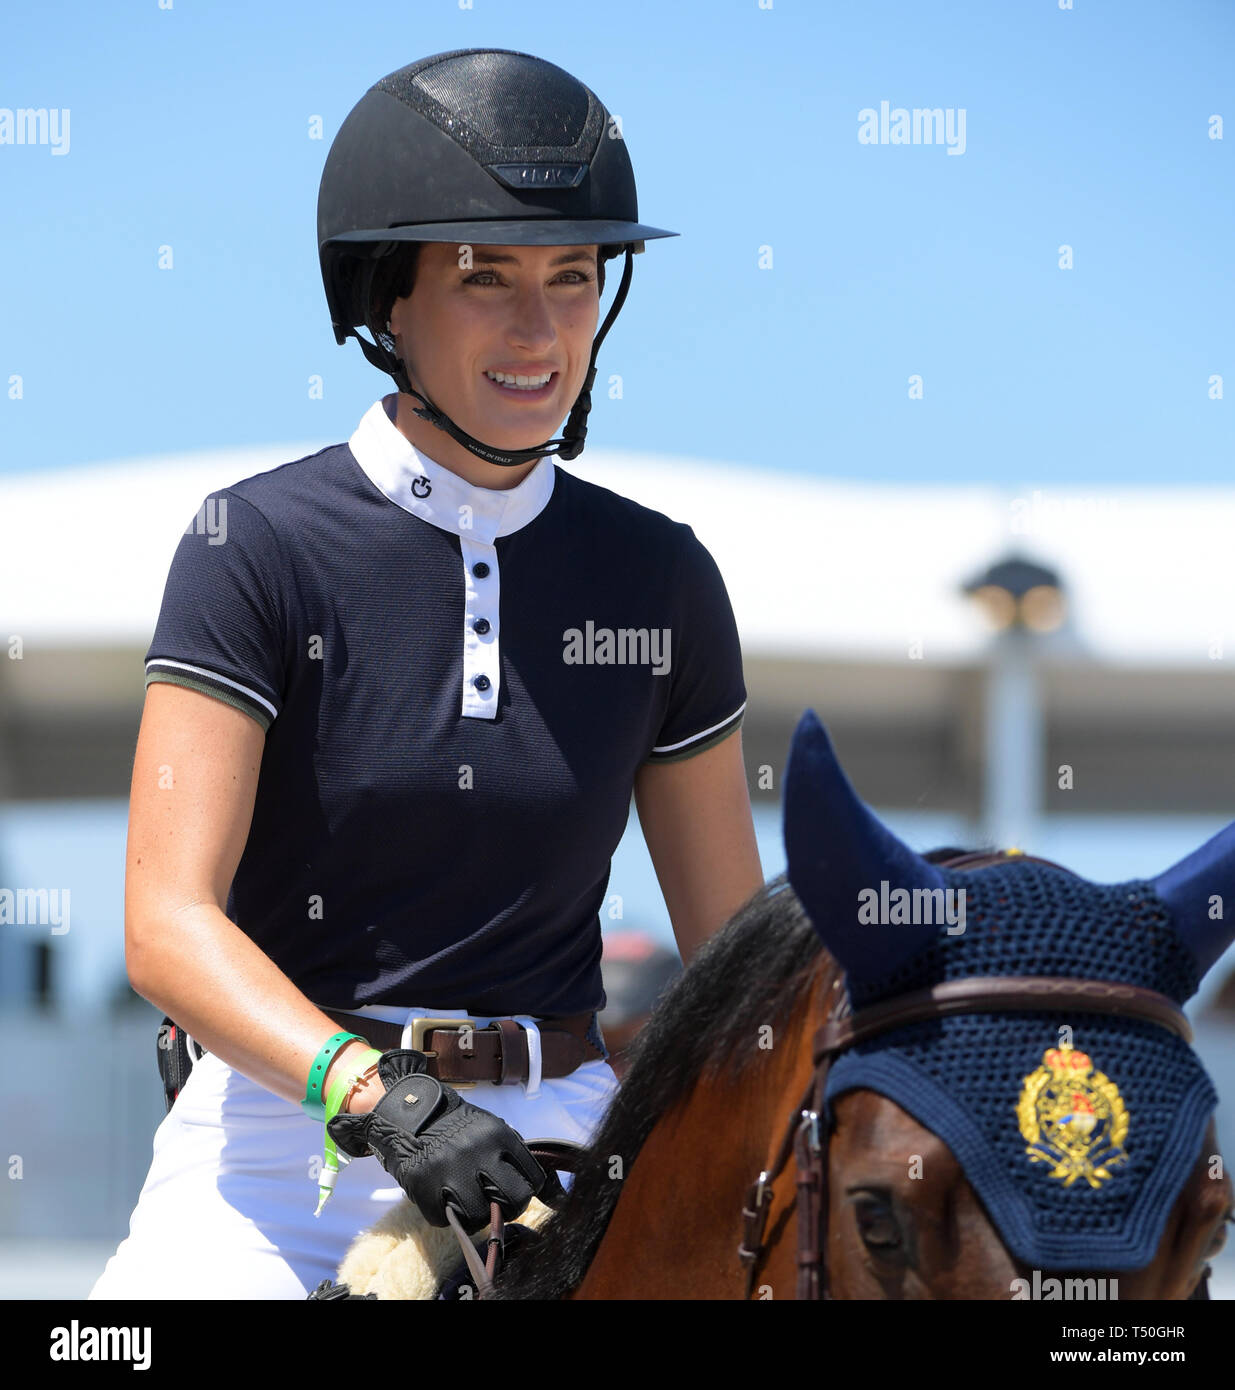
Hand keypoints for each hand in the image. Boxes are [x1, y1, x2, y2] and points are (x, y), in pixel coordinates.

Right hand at [326, 1049, 558, 1232]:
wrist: (407, 1114)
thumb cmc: (457, 1127)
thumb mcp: (490, 1130)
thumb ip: (515, 1157)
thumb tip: (551, 1193)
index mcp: (499, 1135)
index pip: (533, 1179)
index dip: (526, 1189)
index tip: (515, 1188)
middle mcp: (477, 1152)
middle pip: (514, 1202)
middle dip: (508, 1208)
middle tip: (496, 1203)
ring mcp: (449, 1171)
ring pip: (480, 1217)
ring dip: (475, 1215)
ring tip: (466, 1200)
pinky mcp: (423, 1187)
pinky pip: (446, 1220)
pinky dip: (446, 1215)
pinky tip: (443, 1198)